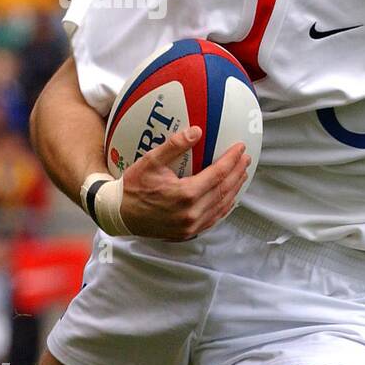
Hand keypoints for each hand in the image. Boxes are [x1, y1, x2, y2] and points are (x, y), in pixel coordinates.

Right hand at [120, 126, 249, 239]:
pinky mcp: (188, 233)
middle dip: (238, 172)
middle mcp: (192, 212)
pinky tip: (229, 196)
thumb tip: (196, 131)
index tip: (240, 147)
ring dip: (235, 188)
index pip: (218, 174)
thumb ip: (174, 146)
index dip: (231, 159)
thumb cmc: (133, 187)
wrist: (119, 214)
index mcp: (185, 194)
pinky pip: (214, 218)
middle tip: (246, 158)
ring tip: (242, 174)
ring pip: (222, 206)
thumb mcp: (150, 162)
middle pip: (224, 190)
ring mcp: (192, 226)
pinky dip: (224, 206)